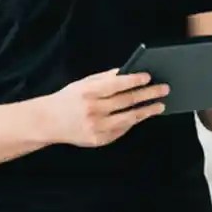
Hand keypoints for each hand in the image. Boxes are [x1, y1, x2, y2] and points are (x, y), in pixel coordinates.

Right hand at [43, 69, 168, 147]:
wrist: (47, 122)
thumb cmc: (67, 99)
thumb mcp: (83, 83)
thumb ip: (105, 78)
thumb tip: (128, 72)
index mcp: (88, 92)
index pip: (117, 85)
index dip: (135, 80)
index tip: (149, 77)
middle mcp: (93, 110)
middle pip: (127, 101)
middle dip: (148, 94)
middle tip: (163, 89)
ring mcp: (96, 127)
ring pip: (128, 119)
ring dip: (146, 111)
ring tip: (159, 105)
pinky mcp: (98, 140)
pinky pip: (120, 131)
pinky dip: (132, 123)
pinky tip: (141, 116)